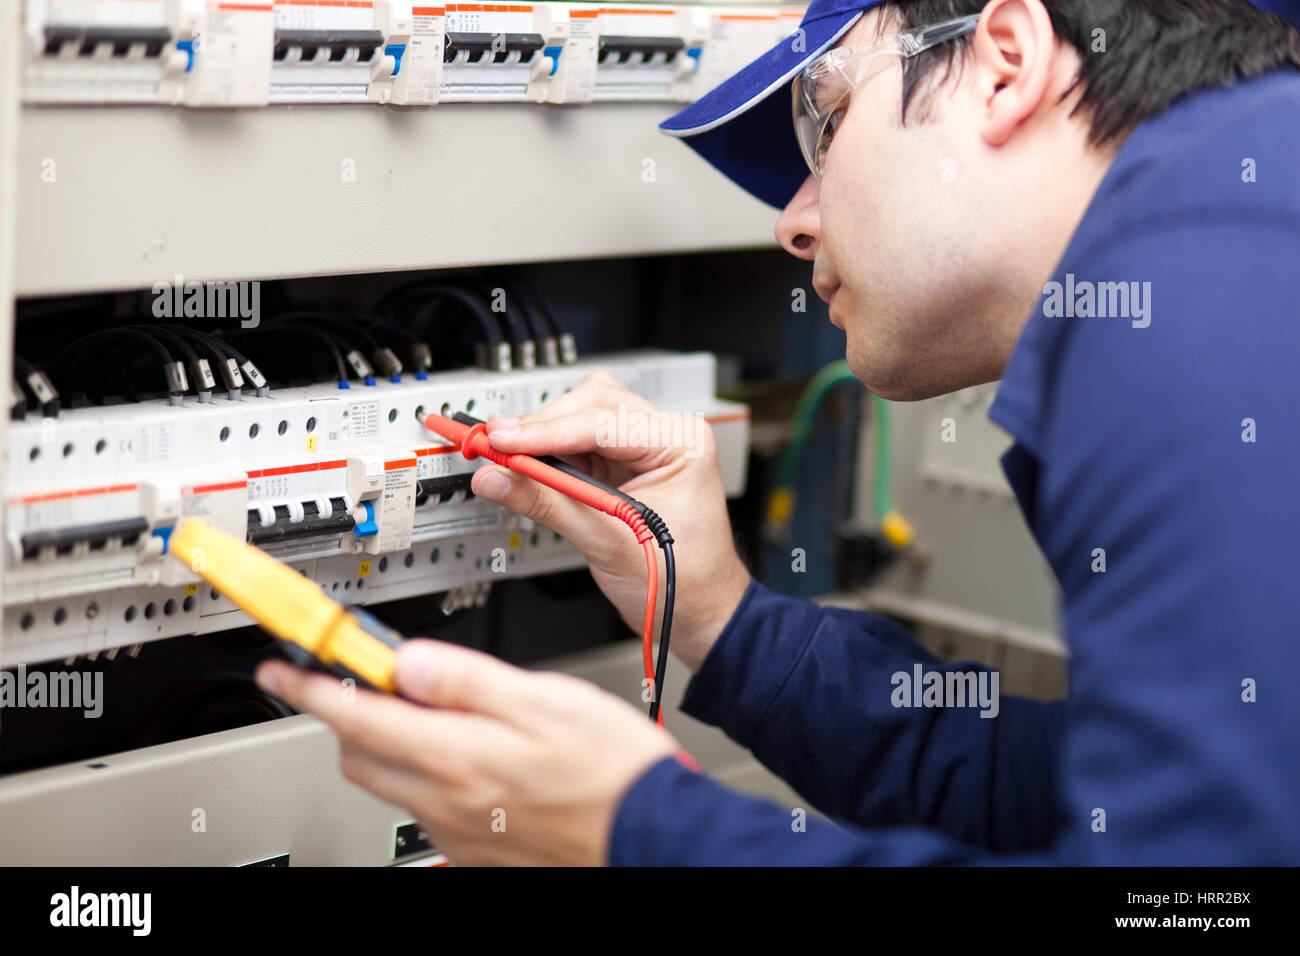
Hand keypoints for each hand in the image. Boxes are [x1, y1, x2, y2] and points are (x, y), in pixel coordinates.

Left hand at [255, 639, 678, 865]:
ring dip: (390, 747)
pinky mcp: (477, 855)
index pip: (356, 715)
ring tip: (434, 715)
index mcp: (457, 754)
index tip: (282, 666)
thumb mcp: (546, 699)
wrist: (653, 837)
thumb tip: (408, 659)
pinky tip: (473, 762)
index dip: (309, 685)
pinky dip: (429, 780)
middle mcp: (446, 801)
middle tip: (370, 680)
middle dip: (350, 714)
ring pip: (393, 785)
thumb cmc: (612, 770)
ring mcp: (459, 834)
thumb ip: (468, 678)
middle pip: (360, 756)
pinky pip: (429, 813)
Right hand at [471, 370, 751, 670]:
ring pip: (582, 415)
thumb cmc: (681, 580)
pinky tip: (531, 469)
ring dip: (545, 437)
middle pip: (591, 404)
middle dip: (542, 427)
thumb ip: (547, 504)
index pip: (602, 422)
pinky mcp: (624, 464)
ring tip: (512, 461)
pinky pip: (579, 442)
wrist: (698, 611)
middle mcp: (665, 435)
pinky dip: (551, 453)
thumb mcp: (607, 542)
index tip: (501, 440)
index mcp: (680, 443)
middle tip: (497, 449)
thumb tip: (497, 478)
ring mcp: (644, 447)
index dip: (545, 431)